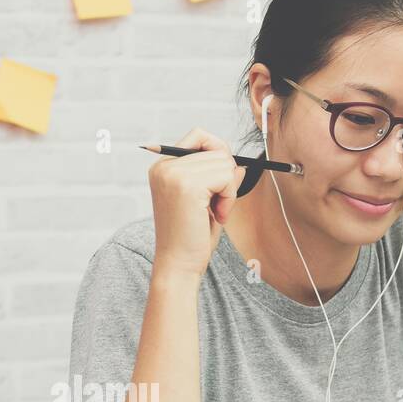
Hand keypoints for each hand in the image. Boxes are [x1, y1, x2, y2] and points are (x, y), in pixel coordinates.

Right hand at [149, 127, 246, 279]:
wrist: (178, 266)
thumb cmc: (191, 238)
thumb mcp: (206, 201)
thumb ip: (219, 178)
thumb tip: (240, 164)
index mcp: (162, 167)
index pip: (199, 135)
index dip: (218, 156)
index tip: (218, 186)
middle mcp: (164, 166)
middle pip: (216, 148)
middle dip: (226, 177)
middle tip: (217, 206)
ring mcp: (173, 174)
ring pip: (224, 162)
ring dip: (229, 190)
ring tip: (215, 213)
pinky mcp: (187, 186)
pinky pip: (226, 177)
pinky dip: (230, 197)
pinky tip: (217, 216)